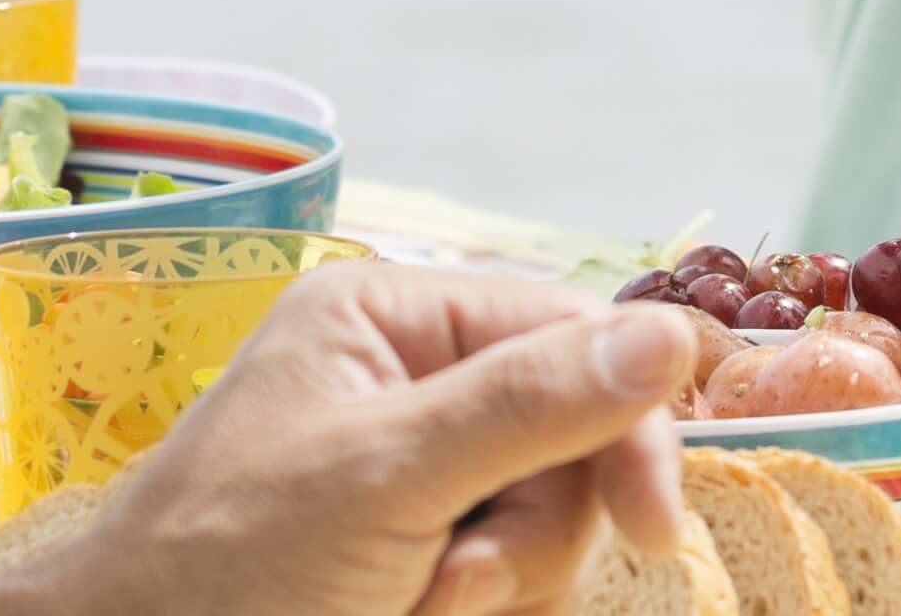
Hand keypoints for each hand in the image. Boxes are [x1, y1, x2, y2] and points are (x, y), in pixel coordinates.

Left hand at [0, 265, 698, 615]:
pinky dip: (479, 602)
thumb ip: (528, 405)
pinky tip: (411, 613)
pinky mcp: (413, 541)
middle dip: (532, 526)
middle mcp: (408, 374)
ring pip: (549, 512)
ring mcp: (413, 464)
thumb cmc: (229, 566)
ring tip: (417, 606)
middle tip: (461, 585)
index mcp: (389, 314)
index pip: (569, 332)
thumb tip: (671, 333)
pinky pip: (508, 563)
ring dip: (501, 578)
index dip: (626, 421)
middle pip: (571, 432)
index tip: (653, 523)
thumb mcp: (386, 478)